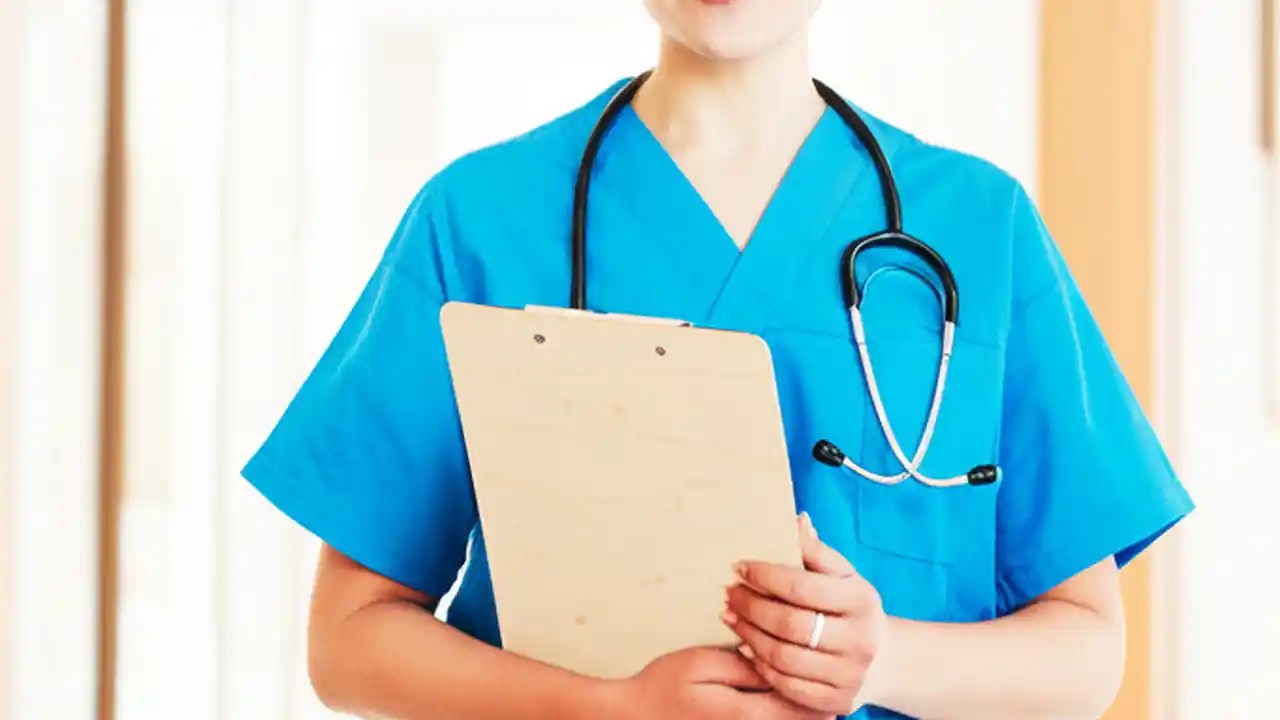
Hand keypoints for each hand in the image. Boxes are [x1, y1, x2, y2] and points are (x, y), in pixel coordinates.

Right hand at [613, 646, 836, 719]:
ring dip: (798, 713)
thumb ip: (744, 666)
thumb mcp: (703, 664)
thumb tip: (778, 663)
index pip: (795, 706)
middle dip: (815, 706)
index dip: (819, 691)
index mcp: (744, 713)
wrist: (636, 714)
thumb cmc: (665, 684)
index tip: (834, 673)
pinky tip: (784, 705)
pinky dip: (778, 715)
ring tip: (819, 698)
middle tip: (834, 685)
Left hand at [724, 514, 886, 715]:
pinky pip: (787, 685)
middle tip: (728, 593)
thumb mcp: (842, 575)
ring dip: (748, 635)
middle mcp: (859, 640)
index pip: (802, 587)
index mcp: (861, 601)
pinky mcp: (835, 701)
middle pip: (789, 624)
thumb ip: (817, 551)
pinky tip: (745, 645)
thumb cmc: (849, 607)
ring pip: (783, 657)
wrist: (880, 657)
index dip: (765, 576)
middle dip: (751, 606)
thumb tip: (797, 520)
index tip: (739, 566)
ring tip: (730, 616)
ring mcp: (848, 675)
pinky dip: (760, 665)